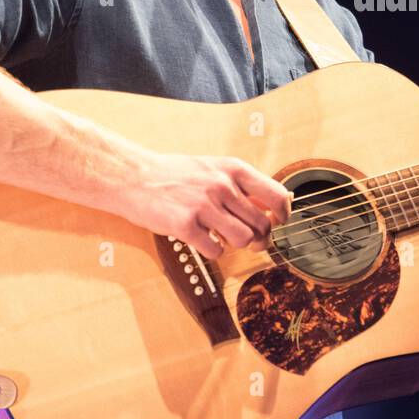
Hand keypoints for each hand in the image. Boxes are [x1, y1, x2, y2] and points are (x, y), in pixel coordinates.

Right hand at [123, 153, 291, 258]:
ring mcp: (204, 206)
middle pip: (262, 224)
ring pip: (243, 240)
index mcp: (233, 169)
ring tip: (223, 237)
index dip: (283, 214)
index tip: (278, 222)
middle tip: (253, 242)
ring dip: (236, 244)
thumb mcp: (214, 168)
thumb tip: (275, 205)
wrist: (135, 177)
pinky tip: (203, 240)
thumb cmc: (176, 174)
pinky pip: (216, 251)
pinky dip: (213, 250)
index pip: (276, 195)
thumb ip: (242, 185)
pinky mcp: (186, 225)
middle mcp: (222, 186)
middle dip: (262, 239)